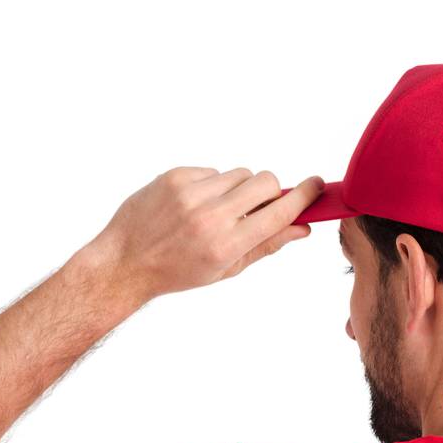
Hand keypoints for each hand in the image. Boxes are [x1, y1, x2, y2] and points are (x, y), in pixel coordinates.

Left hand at [81, 167, 324, 303]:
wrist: (125, 261)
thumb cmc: (176, 271)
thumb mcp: (225, 270)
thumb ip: (265, 246)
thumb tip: (301, 228)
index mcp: (226, 245)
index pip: (280, 212)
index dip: (304, 197)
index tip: (317, 186)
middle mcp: (210, 217)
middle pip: (266, 181)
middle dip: (271, 191)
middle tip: (259, 206)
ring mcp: (190, 194)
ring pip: (240, 173)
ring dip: (238, 188)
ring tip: (217, 210)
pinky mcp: (174, 177)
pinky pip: (211, 171)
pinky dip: (211, 185)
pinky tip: (194, 205)